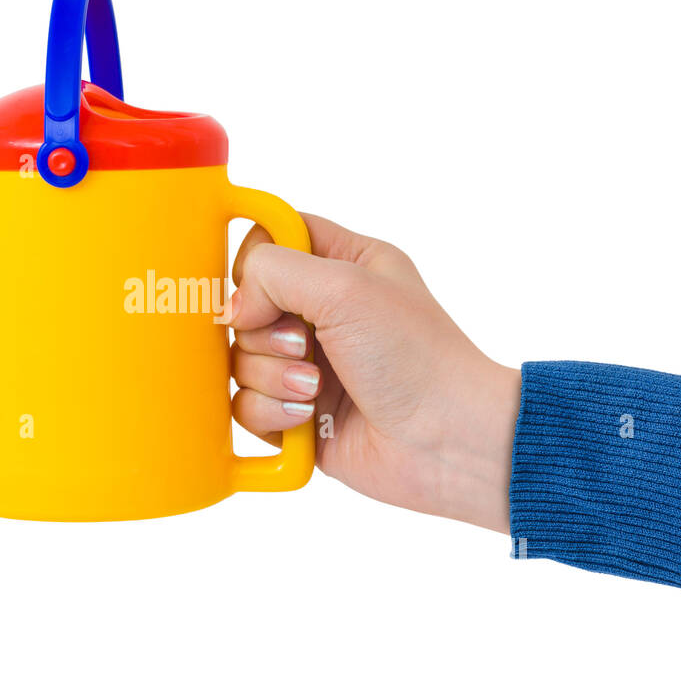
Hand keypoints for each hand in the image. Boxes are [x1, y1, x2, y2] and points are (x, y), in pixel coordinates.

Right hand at [224, 214, 519, 532]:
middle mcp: (324, 312)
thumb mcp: (346, 287)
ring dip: (271, 377)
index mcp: (345, 265)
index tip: (265, 290)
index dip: (256, 264)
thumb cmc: (417, 358)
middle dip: (265, 334)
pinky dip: (270, 413)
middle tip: (306, 347)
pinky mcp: (298, 413)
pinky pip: (247, 407)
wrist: (447, 442)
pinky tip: (307, 418)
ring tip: (315, 389)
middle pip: (247, 307)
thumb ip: (274, 271)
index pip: (272, 240)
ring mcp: (308, 365)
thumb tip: (234, 306)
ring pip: (241, 359)